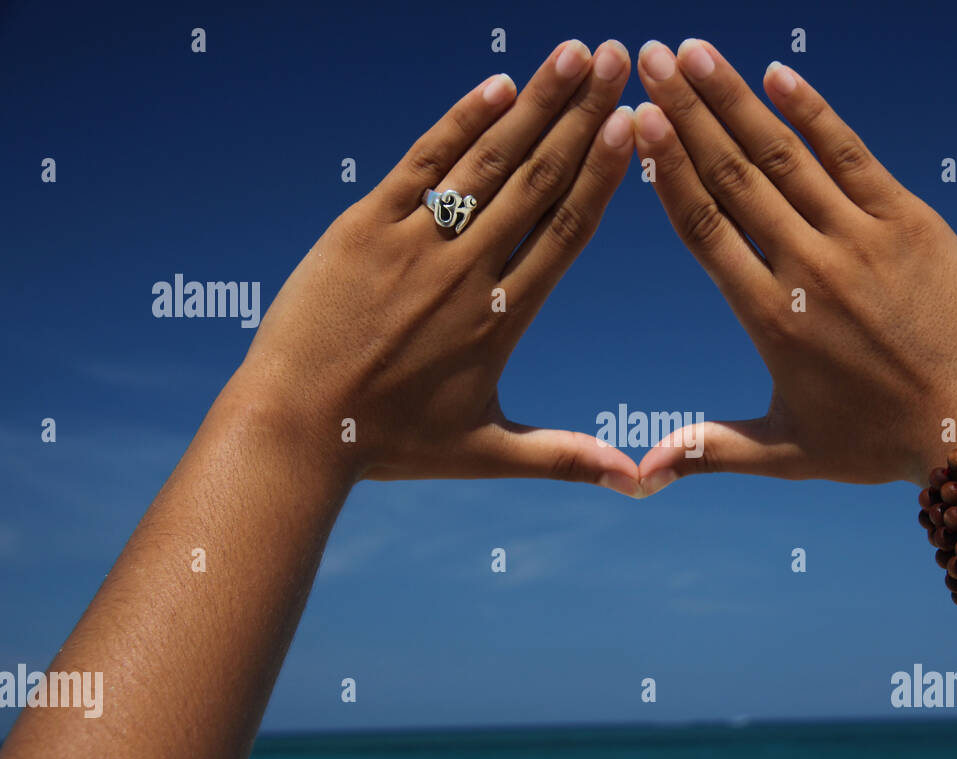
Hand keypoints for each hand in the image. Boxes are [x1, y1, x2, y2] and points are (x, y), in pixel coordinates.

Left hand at [231, 40, 642, 496]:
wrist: (294, 428)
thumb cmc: (391, 445)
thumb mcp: (487, 453)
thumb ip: (566, 457)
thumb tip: (638, 481)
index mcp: (501, 316)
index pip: (566, 230)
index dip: (602, 172)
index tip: (633, 125)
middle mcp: (465, 269)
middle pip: (537, 179)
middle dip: (583, 114)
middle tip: (621, 59)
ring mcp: (413, 242)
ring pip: (486, 160)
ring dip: (534, 102)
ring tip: (574, 54)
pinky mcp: (363, 226)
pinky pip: (421, 162)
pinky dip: (459, 122)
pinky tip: (497, 86)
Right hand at [630, 39, 956, 492]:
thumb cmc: (881, 442)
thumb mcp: (788, 451)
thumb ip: (711, 450)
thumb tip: (638, 477)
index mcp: (769, 318)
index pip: (703, 228)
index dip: (666, 170)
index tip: (636, 123)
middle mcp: (806, 269)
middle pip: (733, 177)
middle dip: (686, 113)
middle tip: (651, 61)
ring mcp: (860, 239)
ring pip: (784, 156)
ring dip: (736, 100)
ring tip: (696, 53)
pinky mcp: (909, 220)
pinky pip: (853, 153)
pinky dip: (814, 112)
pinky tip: (779, 74)